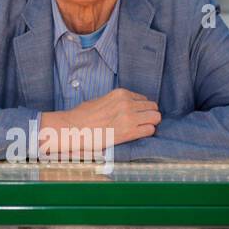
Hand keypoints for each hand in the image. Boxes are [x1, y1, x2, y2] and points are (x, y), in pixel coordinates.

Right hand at [40, 88, 160, 158]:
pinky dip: (147, 133)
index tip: (137, 115)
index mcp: (121, 93)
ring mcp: (130, 117)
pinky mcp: (129, 131)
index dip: (142, 109)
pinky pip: (150, 130)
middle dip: (149, 115)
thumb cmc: (83, 116)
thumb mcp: (102, 100)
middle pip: (153, 107)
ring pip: (155, 118)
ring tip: (140, 129)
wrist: (73, 128)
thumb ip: (117, 102)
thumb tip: (126, 108)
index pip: (143, 99)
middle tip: (142, 123)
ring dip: (150, 123)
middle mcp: (128, 103)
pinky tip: (137, 135)